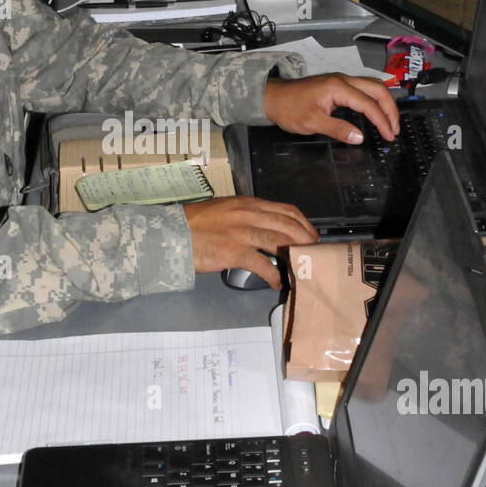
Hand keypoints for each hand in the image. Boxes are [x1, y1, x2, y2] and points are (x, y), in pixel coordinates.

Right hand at [183, 196, 317, 287]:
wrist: (172, 233)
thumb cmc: (196, 223)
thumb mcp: (225, 209)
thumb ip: (246, 215)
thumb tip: (265, 227)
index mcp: (248, 203)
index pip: (286, 210)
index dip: (304, 224)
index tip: (311, 235)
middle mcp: (248, 214)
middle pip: (288, 226)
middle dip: (306, 241)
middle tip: (313, 255)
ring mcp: (241, 233)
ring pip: (279, 244)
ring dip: (294, 258)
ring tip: (301, 269)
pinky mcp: (234, 252)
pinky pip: (262, 265)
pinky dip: (274, 276)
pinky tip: (277, 283)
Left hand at [264, 74, 398, 143]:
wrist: (272, 97)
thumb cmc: (288, 108)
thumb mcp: (312, 123)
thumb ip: (338, 130)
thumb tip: (359, 138)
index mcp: (338, 87)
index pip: (368, 104)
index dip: (382, 121)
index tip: (389, 136)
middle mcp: (343, 80)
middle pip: (377, 89)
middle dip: (390, 109)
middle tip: (394, 130)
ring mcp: (341, 80)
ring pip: (372, 87)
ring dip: (384, 103)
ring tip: (390, 122)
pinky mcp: (338, 85)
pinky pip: (364, 89)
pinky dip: (375, 100)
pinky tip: (377, 112)